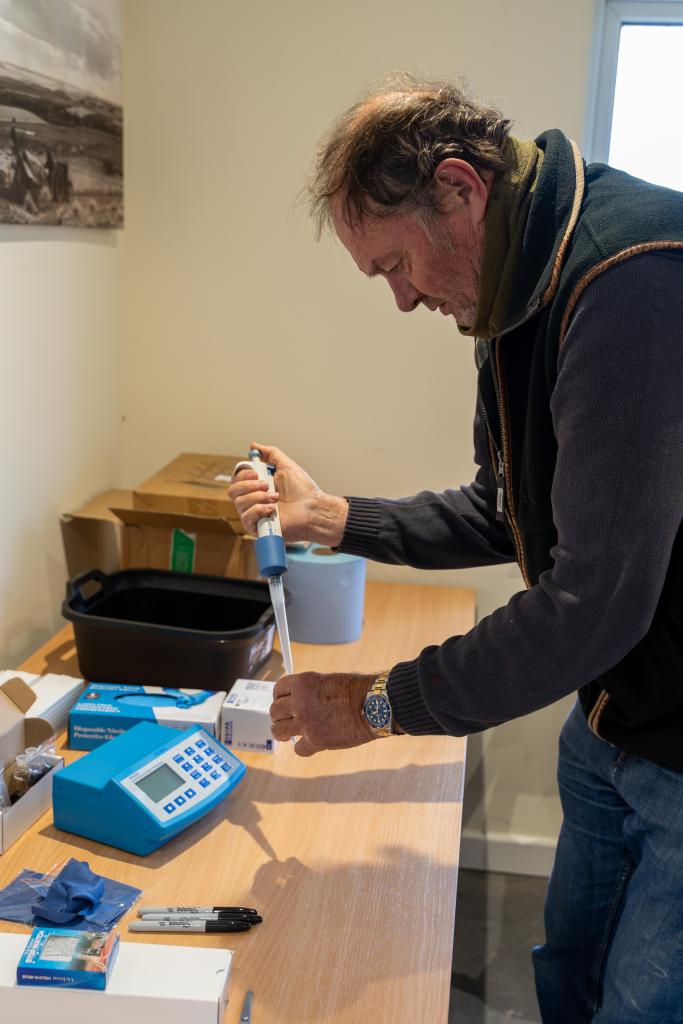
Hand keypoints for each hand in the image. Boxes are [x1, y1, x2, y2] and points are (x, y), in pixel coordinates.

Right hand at [228, 443, 347, 544]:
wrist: (313, 508)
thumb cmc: (303, 491)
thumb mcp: (286, 466)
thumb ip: (271, 454)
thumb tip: (254, 446)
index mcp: (257, 487)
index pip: (236, 480)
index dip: (242, 475)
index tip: (256, 472)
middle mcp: (253, 501)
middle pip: (232, 491)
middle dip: (249, 485)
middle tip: (266, 485)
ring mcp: (255, 515)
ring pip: (239, 503)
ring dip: (258, 497)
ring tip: (275, 497)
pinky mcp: (258, 529)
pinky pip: (245, 517)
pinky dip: (258, 510)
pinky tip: (272, 509)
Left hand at [270, 671, 377, 755]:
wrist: (375, 706)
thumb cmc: (358, 690)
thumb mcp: (328, 680)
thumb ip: (310, 690)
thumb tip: (301, 699)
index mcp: (303, 683)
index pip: (278, 689)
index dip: (279, 696)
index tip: (282, 702)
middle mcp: (299, 702)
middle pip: (275, 711)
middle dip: (279, 716)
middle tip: (286, 720)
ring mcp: (306, 723)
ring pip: (278, 731)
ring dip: (282, 733)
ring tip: (287, 735)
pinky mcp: (316, 741)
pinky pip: (298, 749)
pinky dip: (303, 749)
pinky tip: (309, 745)